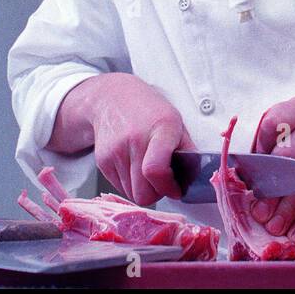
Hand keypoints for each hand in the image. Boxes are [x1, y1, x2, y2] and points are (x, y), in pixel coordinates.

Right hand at [83, 72, 194, 206]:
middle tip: (162, 181)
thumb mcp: (176, 123)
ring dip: (143, 190)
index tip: (176, 189)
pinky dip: (130, 184)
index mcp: (161, 129)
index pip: (156, 170)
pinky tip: (134, 166)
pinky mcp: (102, 161)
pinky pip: (119, 189)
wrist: (113, 98)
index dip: (168, 187)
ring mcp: (115, 151)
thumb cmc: (149, 111)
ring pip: (131, 195)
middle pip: (143, 193)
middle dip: (157, 193)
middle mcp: (135, 140)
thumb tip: (192, 181)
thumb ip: (187, 151)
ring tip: (148, 170)